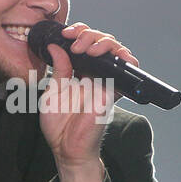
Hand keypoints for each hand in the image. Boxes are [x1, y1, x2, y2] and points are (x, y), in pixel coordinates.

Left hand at [41, 23, 138, 181]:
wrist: (67, 149)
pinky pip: (128, 71)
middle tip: (76, 42)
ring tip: (88, 48)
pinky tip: (109, 55)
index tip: (65, 34)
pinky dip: (125, 58)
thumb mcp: (53, 91)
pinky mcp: (114, 91)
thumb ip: (58, 69)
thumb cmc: (59, 125)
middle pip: (101, 42)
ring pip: (116, 51)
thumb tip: (55, 46)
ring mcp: (106, 81)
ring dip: (104, 42)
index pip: (84, 43)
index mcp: (78, 72)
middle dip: (89, 34)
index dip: (78, 33)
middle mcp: (94, 74)